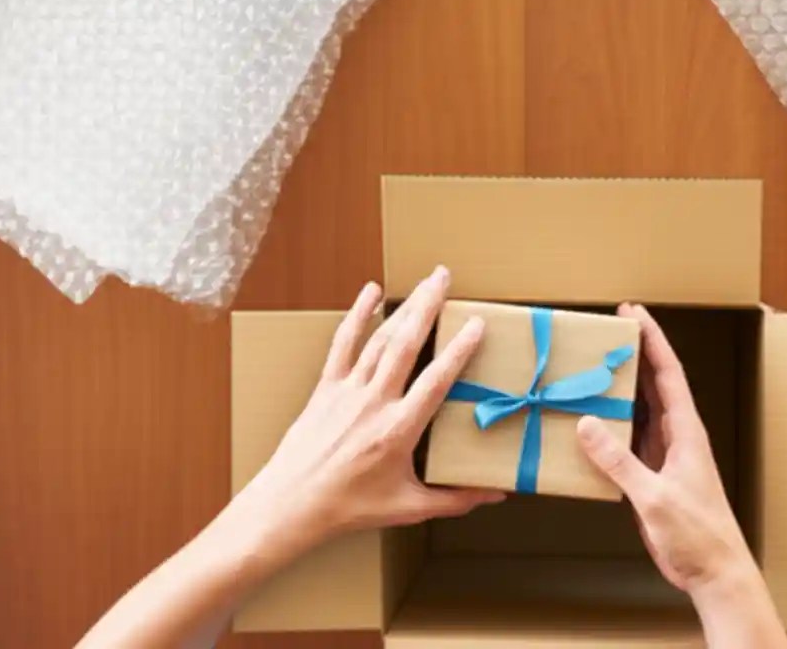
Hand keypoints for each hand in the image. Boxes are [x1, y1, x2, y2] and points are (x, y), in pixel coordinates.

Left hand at [78, 268, 504, 648]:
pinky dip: (357, 315)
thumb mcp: (408, 507)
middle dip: (428, 306)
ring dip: (404, 306)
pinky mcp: (326, 389)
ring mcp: (347, 391)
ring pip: (380, 339)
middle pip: (405, 344)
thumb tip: (496, 494)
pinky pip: (343, 344)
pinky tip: (370, 292)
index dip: (459, 350)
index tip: (476, 324)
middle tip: (445, 277)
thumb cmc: (350, 508)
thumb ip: (455, 499)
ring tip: (425, 281)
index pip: (436, 380)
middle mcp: (374, 403)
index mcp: (399, 430)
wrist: (290, 505)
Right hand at [575, 303, 751, 592]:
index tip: (634, 313)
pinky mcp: (652, 477)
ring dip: (619, 389)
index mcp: (686, 432)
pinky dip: (610, 428)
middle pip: (653, 384)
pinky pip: (629, 442)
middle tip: (607, 328)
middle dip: (634, 354)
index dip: (652, 340)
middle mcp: (676, 437)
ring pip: (640, 411)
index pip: (668, 374)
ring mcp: (664, 456)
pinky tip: (588, 423)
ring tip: (591, 367)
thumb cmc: (699, 535)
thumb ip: (620, 462)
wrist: (714, 572)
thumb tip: (587, 425)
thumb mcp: (655, 497)